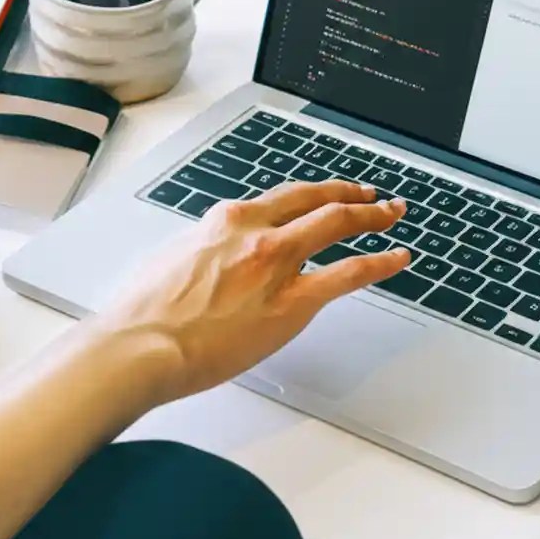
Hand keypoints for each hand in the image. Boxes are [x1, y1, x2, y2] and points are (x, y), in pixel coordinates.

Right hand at [93, 181, 409, 402]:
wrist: (141, 345)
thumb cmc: (143, 315)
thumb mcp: (171, 262)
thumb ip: (203, 253)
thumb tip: (211, 259)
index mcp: (224, 221)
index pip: (282, 198)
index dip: (314, 193)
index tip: (328, 194)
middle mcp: (255, 232)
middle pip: (316, 201)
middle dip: (352, 195)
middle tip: (375, 197)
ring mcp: (276, 263)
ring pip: (338, 225)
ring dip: (372, 217)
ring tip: (393, 215)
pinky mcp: (291, 301)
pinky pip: (349, 273)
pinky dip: (380, 262)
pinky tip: (397, 259)